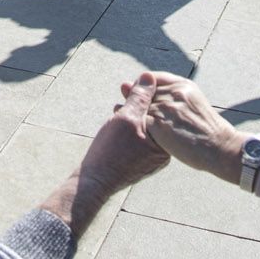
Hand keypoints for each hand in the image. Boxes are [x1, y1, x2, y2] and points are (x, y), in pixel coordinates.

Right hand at [76, 74, 169, 201]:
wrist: (94, 182)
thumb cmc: (110, 152)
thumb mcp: (126, 118)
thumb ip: (140, 97)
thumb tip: (149, 76)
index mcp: (165, 142)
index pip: (163, 108)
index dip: (148, 91)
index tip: (132, 83)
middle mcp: (163, 152)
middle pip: (154, 116)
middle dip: (138, 100)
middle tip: (123, 88)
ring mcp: (152, 157)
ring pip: (144, 126)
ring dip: (131, 112)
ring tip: (117, 105)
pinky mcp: (140, 160)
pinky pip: (137, 136)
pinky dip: (128, 126)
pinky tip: (116, 120)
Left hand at [130, 72, 244, 181]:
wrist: (220, 148)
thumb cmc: (208, 131)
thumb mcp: (194, 104)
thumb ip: (175, 97)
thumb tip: (154, 95)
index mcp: (184, 85)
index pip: (154, 78)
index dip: (142, 86)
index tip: (135, 92)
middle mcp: (174, 92)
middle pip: (144, 91)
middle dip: (132, 97)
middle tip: (119, 103)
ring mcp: (166, 107)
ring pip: (139, 105)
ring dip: (127, 110)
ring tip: (117, 114)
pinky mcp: (159, 124)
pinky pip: (139, 120)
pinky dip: (132, 124)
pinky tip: (127, 130)